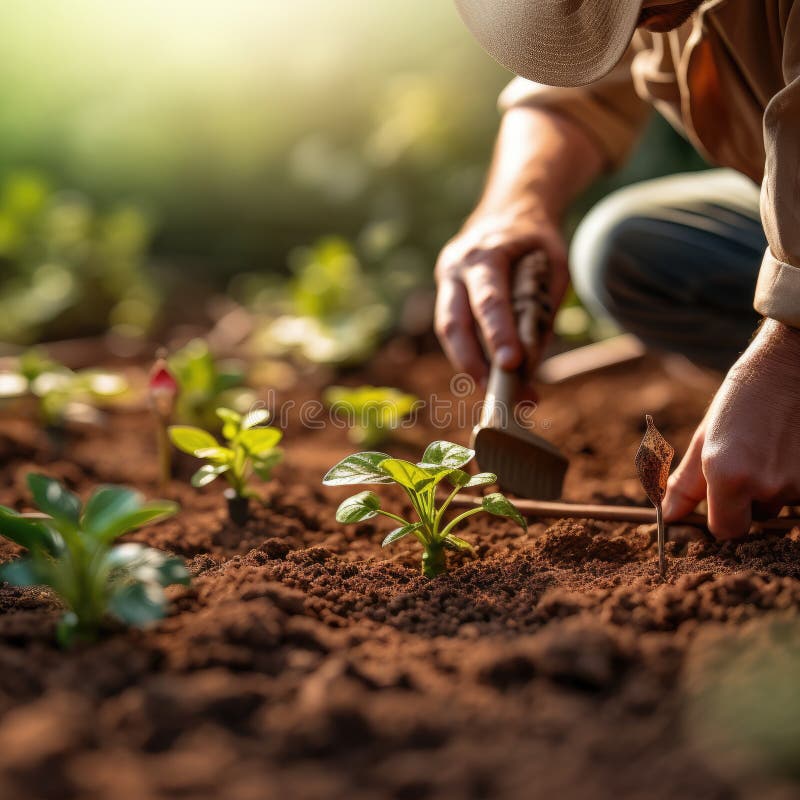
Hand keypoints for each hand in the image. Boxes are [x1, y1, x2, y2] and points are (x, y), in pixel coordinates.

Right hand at [434, 209, 568, 384]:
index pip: (489, 300)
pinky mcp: (446, 293)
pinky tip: (491, 374)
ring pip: (449, 331)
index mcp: (486, 252)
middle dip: (473, 362)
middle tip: (497, 394)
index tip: (512, 366)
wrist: (509, 210)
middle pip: (454, 322)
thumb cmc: (536, 242)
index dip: (498, 335)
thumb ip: (542, 311)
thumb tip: (529, 366)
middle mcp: (457, 265)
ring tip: (500, 393)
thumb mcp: (554, 268)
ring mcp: (446, 279)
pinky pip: (455, 330)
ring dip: (470, 365)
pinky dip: (471, 354)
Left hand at [663, 319, 799, 537]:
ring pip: (781, 504)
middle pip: (755, 519)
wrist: (792, 366)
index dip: (721, 519)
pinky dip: (796, 476)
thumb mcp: (705, 437)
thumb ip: (686, 484)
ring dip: (775, 486)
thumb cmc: (742, 399)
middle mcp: (766, 485)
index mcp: (728, 476)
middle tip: (749, 460)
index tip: (720, 500)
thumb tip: (668, 516)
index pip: (725, 531)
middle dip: (748, 500)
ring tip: (772, 445)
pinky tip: (791, 447)